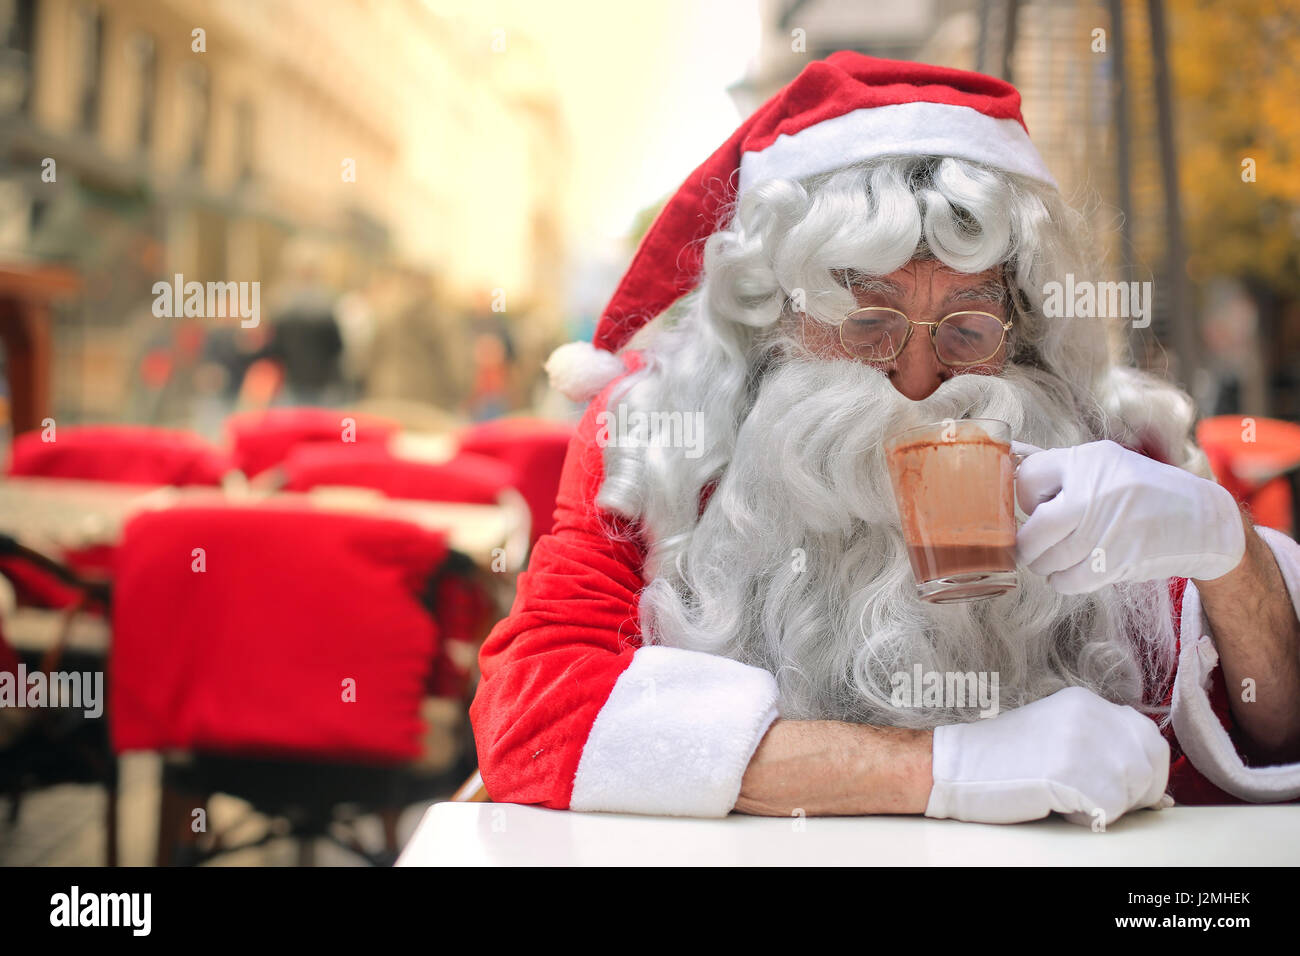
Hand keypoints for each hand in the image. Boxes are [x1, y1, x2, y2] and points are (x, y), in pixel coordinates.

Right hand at [925, 686, 1171, 825]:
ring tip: (1071, 800)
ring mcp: (1081, 741)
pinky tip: (1061, 807)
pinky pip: (1109, 807)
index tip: (1126, 790)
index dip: (1144, 771)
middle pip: (1150, 760)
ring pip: (1133, 787)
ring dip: (1110, 804)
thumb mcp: (1058, 737)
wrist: (957, 766)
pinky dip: (1091, 818)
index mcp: (1087, 702)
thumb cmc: (1003, 760)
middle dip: (1138, 791)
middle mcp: (1090, 714)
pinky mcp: (1071, 771)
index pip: (1148, 737)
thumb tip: (1158, 793)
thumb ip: (1102, 750)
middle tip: (1104, 802)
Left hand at [1013, 439, 1245, 593]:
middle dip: (1027, 546)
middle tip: (1034, 546)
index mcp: (1088, 462)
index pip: (1027, 479)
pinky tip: (1074, 570)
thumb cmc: (1144, 493)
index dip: (1026, 498)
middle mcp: (1093, 492)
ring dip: (1046, 565)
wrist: (1201, 519)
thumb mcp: (1107, 465)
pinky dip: (1064, 581)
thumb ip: (1063, 474)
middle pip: (1032, 532)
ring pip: (1047, 561)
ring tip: (1059, 557)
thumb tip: (1008, 481)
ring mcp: (1104, 529)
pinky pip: (1067, 581)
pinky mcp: (1115, 561)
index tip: (1037, 507)